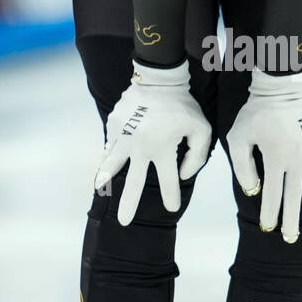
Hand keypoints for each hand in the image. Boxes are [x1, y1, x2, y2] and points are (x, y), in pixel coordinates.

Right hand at [96, 59, 211, 224]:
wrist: (158, 79)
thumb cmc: (182, 106)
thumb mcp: (202, 129)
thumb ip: (197, 155)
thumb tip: (182, 174)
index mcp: (163, 150)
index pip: (168, 182)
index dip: (171, 197)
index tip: (172, 209)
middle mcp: (141, 148)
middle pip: (134, 183)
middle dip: (129, 204)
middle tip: (124, 222)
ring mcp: (124, 137)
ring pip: (112, 164)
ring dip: (106, 178)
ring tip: (100, 189)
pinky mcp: (114, 126)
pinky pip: (110, 145)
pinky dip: (108, 155)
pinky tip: (105, 164)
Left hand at [227, 66, 301, 241]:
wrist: (281, 89)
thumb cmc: (255, 113)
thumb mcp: (238, 137)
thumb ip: (242, 166)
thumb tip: (252, 190)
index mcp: (275, 159)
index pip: (273, 195)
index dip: (270, 214)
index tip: (268, 228)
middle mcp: (297, 160)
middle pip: (296, 198)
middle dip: (293, 221)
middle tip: (290, 240)